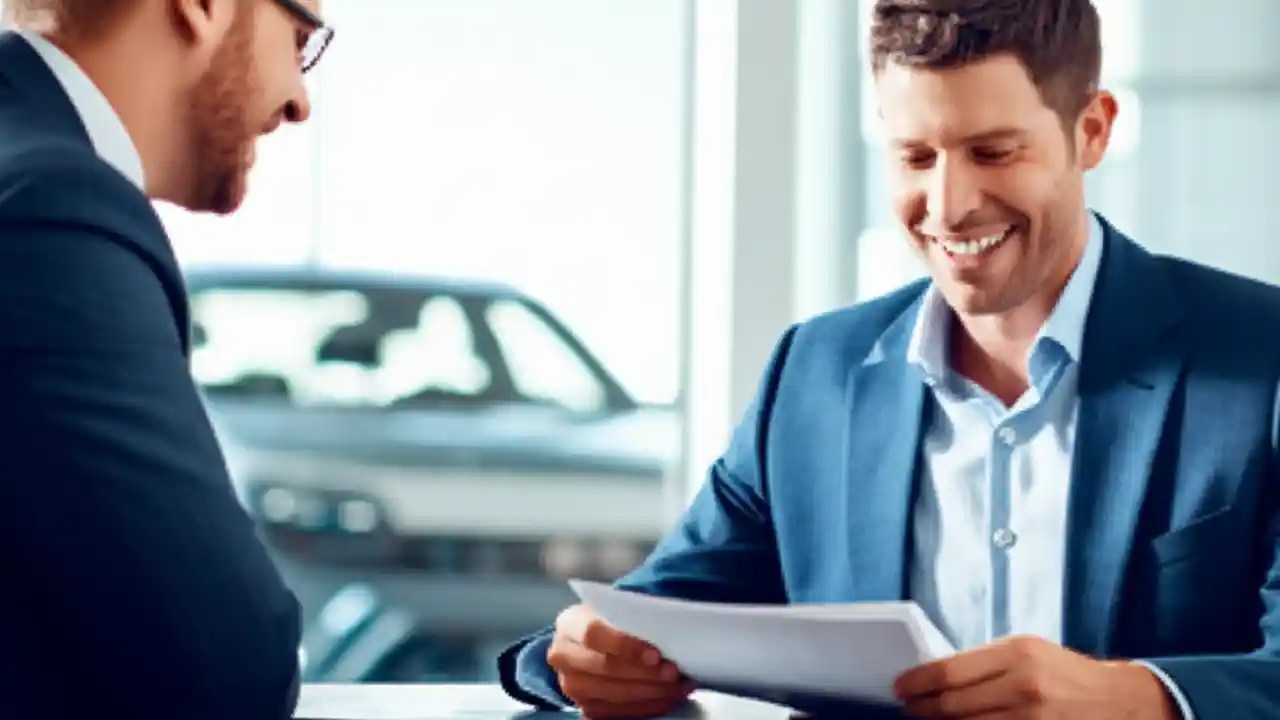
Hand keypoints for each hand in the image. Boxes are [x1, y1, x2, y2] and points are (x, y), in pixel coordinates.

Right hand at [546, 603, 693, 718]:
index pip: (594, 634)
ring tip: (678, 687)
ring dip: (651, 693)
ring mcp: (571, 685)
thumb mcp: (618, 609)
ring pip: (613, 694)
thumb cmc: (612, 621)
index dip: (625, 646)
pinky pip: (617, 713)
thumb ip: (634, 616)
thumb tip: (668, 628)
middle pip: (605, 668)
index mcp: (569, 623)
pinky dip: (646, 706)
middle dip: (645, 674)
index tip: (655, 655)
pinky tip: (667, 698)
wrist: (593, 643)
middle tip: (674, 673)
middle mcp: (562, 655)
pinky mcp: (584, 706)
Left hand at [892, 635, 1178, 719]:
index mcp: (1017, 654)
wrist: (1122, 702)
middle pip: (951, 707)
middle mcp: (1024, 687)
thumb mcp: (1026, 651)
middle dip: (922, 710)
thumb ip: (984, 662)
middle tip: (908, 709)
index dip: (916, 683)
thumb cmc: (1066, 673)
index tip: (900, 687)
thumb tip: (935, 675)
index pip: (947, 672)